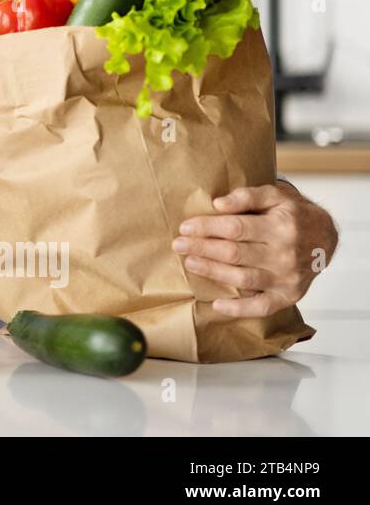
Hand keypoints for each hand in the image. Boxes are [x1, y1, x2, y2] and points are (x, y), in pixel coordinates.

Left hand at [173, 180, 338, 317]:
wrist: (326, 236)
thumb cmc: (294, 214)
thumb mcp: (276, 195)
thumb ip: (247, 196)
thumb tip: (218, 204)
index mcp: (281, 227)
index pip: (235, 228)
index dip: (207, 228)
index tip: (185, 227)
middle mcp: (285, 254)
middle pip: (234, 253)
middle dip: (202, 248)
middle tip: (178, 245)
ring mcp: (287, 278)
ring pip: (242, 278)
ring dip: (212, 272)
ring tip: (190, 263)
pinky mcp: (288, 296)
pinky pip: (262, 307)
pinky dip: (239, 309)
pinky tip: (216, 304)